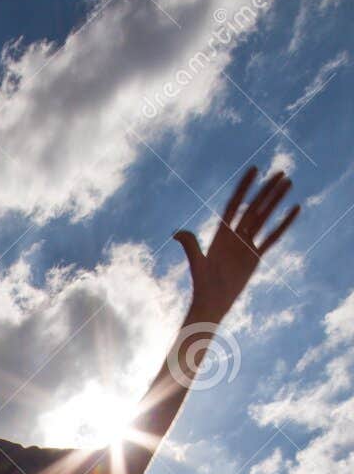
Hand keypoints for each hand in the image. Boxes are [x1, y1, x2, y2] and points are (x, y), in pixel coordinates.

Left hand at [174, 166, 299, 321]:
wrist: (213, 304)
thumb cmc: (202, 285)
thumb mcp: (197, 263)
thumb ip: (191, 245)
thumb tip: (177, 233)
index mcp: (221, 233)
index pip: (234, 204)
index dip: (244, 187)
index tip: (255, 169)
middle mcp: (235, 236)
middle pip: (253, 207)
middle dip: (266, 190)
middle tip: (280, 172)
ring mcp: (246, 245)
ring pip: (264, 218)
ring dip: (276, 201)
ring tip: (288, 183)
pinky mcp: (256, 256)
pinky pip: (273, 237)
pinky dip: (284, 224)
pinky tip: (295, 209)